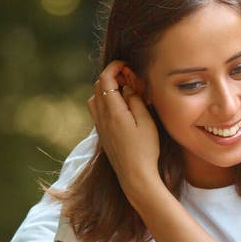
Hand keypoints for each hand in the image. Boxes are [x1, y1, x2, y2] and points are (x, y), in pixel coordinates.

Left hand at [89, 60, 161, 204]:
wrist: (135, 176)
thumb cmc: (145, 150)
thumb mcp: (145, 121)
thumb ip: (135, 100)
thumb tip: (127, 88)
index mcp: (113, 111)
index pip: (105, 80)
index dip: (114, 67)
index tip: (125, 65)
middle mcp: (102, 117)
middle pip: (98, 87)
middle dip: (111, 76)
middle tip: (129, 77)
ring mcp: (100, 127)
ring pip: (94, 98)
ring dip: (106, 89)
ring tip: (123, 91)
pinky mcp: (102, 135)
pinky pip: (96, 110)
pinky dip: (104, 101)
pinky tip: (119, 107)